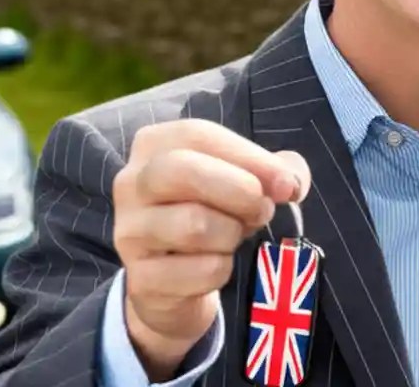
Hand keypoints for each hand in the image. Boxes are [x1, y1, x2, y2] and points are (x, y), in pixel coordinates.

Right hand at [112, 118, 310, 380]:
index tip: (287, 184)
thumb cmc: (212, 215)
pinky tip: (217, 267)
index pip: (198, 135)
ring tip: (234, 238)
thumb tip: (289, 182)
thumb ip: (271, 171)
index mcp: (152, 146)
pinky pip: (199, 270)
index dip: (248, 156)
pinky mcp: (140, 277)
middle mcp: (131, 183)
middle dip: (239, 191)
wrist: (173, 284)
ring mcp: (129, 231)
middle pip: (184, 171)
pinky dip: (222, 271)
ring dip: (231, 235)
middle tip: (261, 210)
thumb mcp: (239, 181)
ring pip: (194, 225)